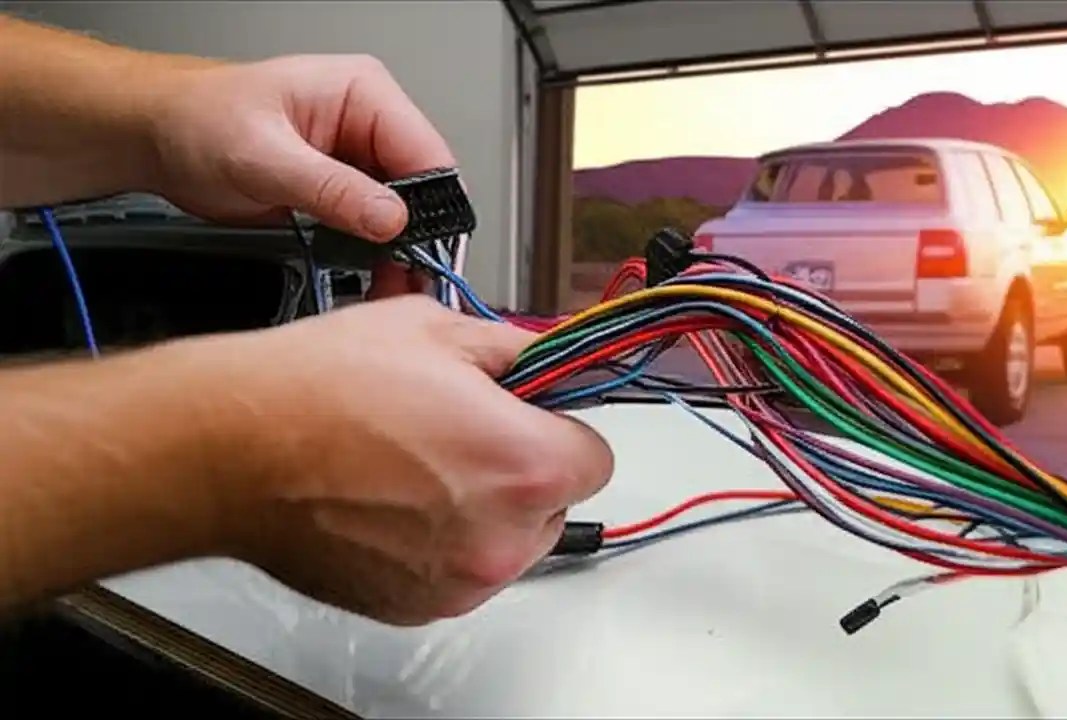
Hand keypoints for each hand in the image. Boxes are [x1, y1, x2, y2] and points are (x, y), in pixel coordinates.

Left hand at [145, 53, 450, 299]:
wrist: (155, 137)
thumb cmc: (195, 121)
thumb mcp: (264, 157)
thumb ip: (332, 189)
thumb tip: (390, 217)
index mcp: (362, 92)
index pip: (426, 151)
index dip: (433, 207)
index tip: (425, 251)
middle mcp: (368, 122)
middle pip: (423, 187)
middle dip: (419, 237)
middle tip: (408, 279)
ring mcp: (357, 157)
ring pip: (404, 212)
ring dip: (400, 251)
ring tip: (389, 285)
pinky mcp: (342, 188)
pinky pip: (376, 224)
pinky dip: (377, 254)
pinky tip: (372, 275)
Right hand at [197, 296, 613, 624]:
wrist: (230, 447)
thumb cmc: (318, 390)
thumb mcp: (434, 330)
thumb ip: (511, 349)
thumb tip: (543, 354)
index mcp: (524, 464)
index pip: (596, 457)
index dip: (562, 426)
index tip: (533, 416)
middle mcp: (501, 536)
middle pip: (557, 505)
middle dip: (525, 471)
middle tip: (466, 435)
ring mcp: (459, 580)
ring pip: (510, 543)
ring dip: (485, 511)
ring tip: (417, 466)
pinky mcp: (417, 606)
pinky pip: (460, 571)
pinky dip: (442, 544)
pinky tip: (392, 502)